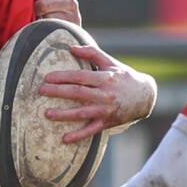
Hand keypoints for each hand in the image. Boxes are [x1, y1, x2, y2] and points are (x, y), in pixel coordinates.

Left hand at [31, 0, 80, 24]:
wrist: (66, 34)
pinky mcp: (68, 26)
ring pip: (43, 8)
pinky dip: (42, 24)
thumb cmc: (53, 8)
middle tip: (35, 10)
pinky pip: (47, 21)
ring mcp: (72, 14)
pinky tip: (45, 25)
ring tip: (40, 17)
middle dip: (34, 4)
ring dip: (37, 14)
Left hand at [39, 45, 156, 142]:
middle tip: (41, 91)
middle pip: (77, 93)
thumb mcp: (111, 62)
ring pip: (81, 113)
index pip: (80, 77)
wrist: (145, 96)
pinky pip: (91, 131)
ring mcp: (106, 110)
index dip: (63, 77)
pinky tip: (65, 138)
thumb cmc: (125, 77)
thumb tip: (71, 47)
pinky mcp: (107, 122)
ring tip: (47, 113)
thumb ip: (92, 53)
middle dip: (58, 92)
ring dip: (63, 114)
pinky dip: (78, 135)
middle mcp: (105, 95)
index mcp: (105, 78)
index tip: (47, 77)